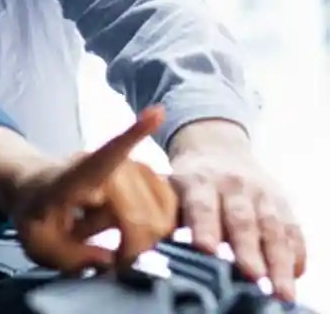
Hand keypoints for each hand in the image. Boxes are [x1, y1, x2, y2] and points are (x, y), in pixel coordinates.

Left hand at [11, 107, 177, 274]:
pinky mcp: (142, 177)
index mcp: (72, 177)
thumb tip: (112, 261)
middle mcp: (104, 166)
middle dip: (133, 243)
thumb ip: (71, 258)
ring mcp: (126, 169)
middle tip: (117, 261)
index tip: (156, 113)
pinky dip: (160, 224)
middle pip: (139, 209)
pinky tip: (139, 236)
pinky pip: (167, 204)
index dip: (131, 137)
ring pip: (157, 209)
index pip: (104, 157)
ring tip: (115, 245)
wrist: (35, 188)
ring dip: (141, 235)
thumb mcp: (39, 245)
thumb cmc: (36, 214)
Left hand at [169, 123, 305, 301]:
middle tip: (252, 277)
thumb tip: (142, 240)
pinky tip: (293, 275)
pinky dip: (295, 253)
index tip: (205, 250)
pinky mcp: (282, 203)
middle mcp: (232, 184)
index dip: (204, 226)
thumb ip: (158, 212)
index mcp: (197, 180)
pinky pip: (292, 229)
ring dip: (278, 261)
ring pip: (272, 228)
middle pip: (241, 220)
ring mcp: (261, 193)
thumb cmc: (184, 179)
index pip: (201, 205)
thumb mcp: (167, 185)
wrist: (216, 145)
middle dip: (247, 250)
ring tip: (280, 290)